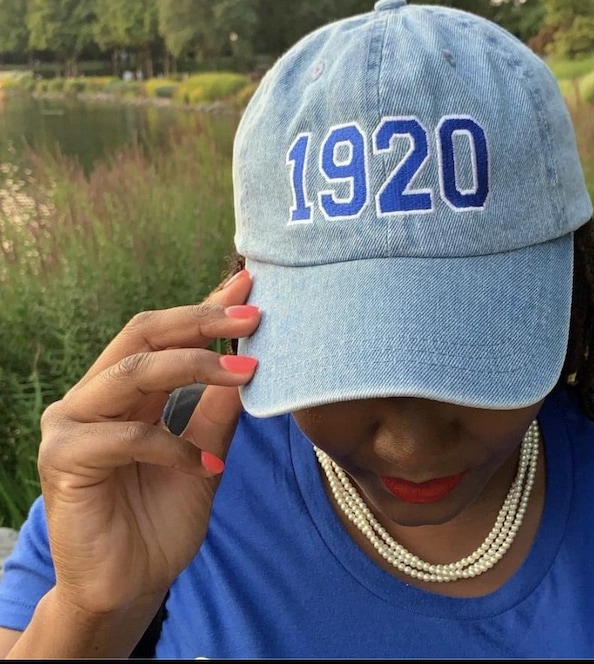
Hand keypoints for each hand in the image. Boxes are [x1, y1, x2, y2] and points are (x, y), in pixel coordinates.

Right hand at [36, 269, 260, 614]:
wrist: (132, 586)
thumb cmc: (163, 518)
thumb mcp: (205, 453)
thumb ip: (218, 409)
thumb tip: (250, 357)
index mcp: (126, 391)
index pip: (165, 334)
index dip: (205, 306)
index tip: (249, 286)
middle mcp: (94, 396)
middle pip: (143, 334)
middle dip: (201, 320)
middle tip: (252, 314)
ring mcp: (72, 424)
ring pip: (134, 371)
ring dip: (195, 365)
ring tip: (247, 371)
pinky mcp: (62, 458)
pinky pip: (125, 436)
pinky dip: (172, 446)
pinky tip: (207, 466)